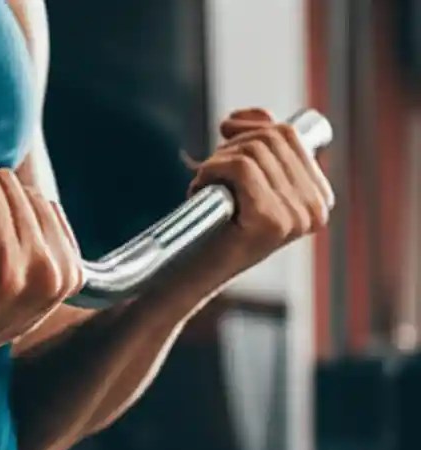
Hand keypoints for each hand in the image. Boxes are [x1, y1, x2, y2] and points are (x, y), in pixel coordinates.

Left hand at [190, 108, 334, 273]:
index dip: (251, 128)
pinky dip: (212, 170)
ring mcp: (298, 216)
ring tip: (205, 185)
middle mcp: (316, 207)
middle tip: (210, 172)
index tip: (224, 141)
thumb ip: (258, 142)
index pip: (290, 133)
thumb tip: (255, 115)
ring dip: (217, 161)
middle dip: (231, 145)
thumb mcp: (243, 179)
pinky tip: (199, 189)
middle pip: (272, 137)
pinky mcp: (272, 221)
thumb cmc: (213, 227)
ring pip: (254, 151)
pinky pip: (242, 168)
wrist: (190, 275)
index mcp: (318, 196)